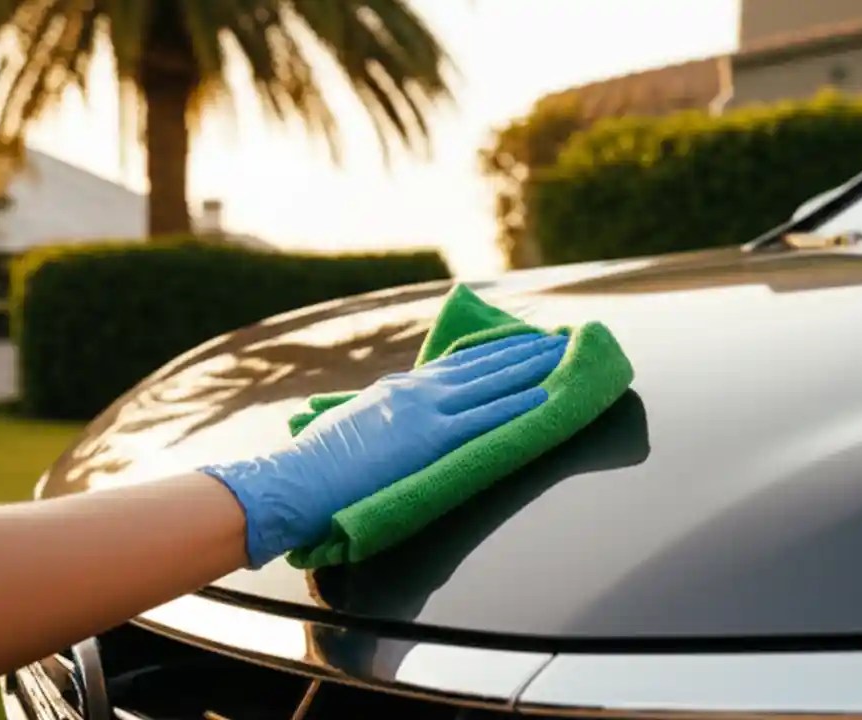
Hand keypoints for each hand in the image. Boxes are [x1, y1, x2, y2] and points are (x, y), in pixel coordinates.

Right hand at [201, 333, 566, 565]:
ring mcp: (426, 411)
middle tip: (556, 339)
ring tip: (563, 356)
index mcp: (397, 388)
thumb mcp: (351, 427)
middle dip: (521, 352)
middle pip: (481, 366)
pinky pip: (486, 417)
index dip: (491, 354)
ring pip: (491, 383)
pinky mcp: (433, 438)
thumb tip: (388, 425)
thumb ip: (379, 419)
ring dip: (530, 368)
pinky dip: (518, 404)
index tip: (517, 343)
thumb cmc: (315, 465)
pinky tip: (545, 395)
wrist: (298, 479)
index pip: (455, 365)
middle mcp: (416, 391)